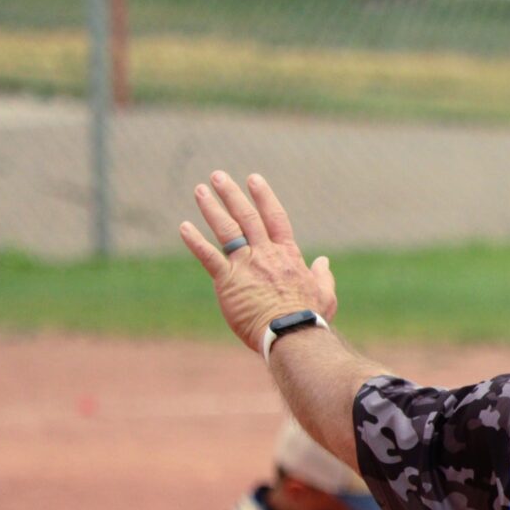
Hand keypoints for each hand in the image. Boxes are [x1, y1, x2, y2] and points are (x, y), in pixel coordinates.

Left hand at [180, 171, 336, 353]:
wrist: (290, 333)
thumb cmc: (309, 317)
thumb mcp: (325, 293)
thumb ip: (323, 274)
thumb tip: (324, 261)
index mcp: (287, 255)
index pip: (274, 217)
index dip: (263, 197)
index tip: (253, 179)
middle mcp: (265, 254)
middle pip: (246, 217)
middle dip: (231, 194)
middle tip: (217, 176)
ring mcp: (245, 265)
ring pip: (226, 229)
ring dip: (211, 208)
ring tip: (200, 190)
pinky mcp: (227, 281)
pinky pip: (208, 256)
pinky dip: (195, 240)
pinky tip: (184, 227)